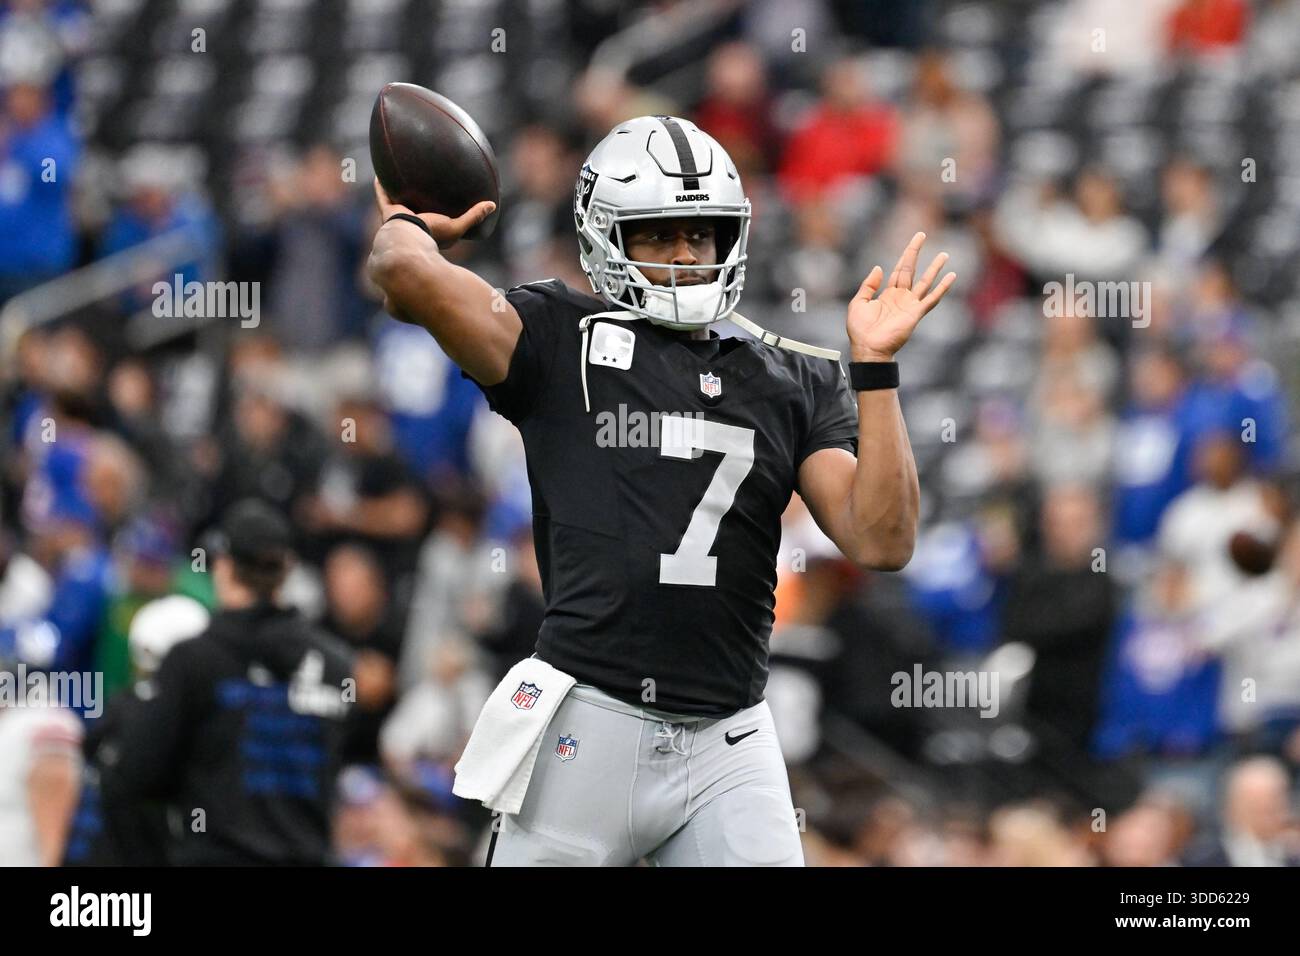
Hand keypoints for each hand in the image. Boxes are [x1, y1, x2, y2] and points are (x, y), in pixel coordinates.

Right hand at [373, 177, 495, 249]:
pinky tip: (380, 172)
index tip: (446, 202)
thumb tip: (492, 204)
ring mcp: (400, 219)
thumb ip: (474, 216)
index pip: (437, 219)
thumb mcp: (456, 226)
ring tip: (399, 176)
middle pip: (417, 208)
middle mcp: (414, 225)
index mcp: (430, 230)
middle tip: (422, 186)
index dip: (441, 212)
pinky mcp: (389, 212)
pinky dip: (381, 185)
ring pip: (399, 201)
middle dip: (418, 199)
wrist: (407, 241)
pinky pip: (383, 195)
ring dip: (398, 190)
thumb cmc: (432, 236)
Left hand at [847, 232, 956, 361]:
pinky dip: (942, 288)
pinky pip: (932, 298)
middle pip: (911, 269)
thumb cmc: (860, 330)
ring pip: (925, 282)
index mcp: (889, 294)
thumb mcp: (859, 302)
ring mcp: (910, 305)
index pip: (900, 269)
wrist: (867, 348)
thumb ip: (868, 285)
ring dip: (934, 268)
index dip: (906, 255)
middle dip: (915, 252)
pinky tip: (951, 276)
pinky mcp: (916, 313)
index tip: (914, 240)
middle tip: (922, 234)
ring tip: (944, 255)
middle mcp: (902, 297)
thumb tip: (879, 268)